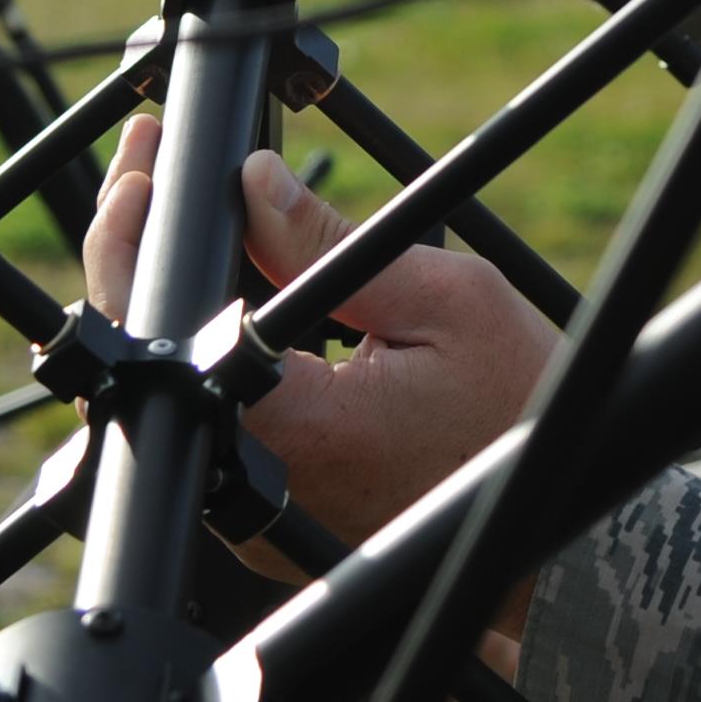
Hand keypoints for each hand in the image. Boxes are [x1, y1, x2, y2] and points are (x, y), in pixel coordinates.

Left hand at [81, 116, 560, 632]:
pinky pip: (212, 432)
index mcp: (291, 429)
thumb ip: (331, 244)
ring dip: (170, 311)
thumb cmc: (523, 412)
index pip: (165, 327)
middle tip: (150, 178)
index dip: (135, 242)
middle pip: (150, 365)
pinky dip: (205, 364)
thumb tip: (254, 183)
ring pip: (173, 402)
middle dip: (138, 261)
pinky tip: (222, 303)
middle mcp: (256, 488)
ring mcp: (255, 521)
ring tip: (181, 228)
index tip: (145, 171)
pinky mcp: (269, 529)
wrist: (565, 520)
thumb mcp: (444, 300)